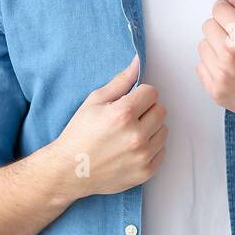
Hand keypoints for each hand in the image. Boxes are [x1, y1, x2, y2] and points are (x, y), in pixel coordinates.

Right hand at [52, 55, 168, 198]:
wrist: (69, 170)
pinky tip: (132, 148)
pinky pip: (162, 151)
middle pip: (161, 110)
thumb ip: (121, 81)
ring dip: (151, 129)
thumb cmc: (80, 134)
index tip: (129, 102)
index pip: (152, 92)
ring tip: (130, 133)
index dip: (140, 95)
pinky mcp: (145, 172)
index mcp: (123, 114)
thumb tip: (138, 62)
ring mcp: (142, 156)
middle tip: (129, 118)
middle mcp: (136, 135)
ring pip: (164, 130)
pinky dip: (151, 148)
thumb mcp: (95, 101)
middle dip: (147, 110)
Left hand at [196, 0, 234, 123]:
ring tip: (234, 57)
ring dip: (215, 48)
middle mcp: (231, 54)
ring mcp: (222, 75)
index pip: (218, 8)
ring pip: (202, 45)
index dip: (227, 13)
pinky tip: (230, 70)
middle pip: (207, 26)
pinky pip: (200, 66)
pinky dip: (212, 67)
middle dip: (221, 30)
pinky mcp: (215, 91)